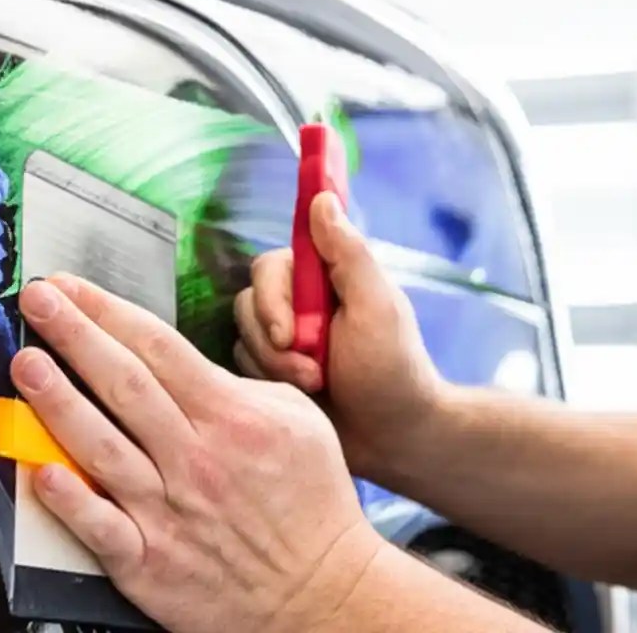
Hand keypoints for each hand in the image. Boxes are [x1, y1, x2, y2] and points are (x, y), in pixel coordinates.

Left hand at [10, 275, 383, 632]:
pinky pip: (100, 527)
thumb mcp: (298, 421)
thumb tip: (180, 358)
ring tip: (26, 364)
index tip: (69, 286)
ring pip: (102, 446)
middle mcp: (194, 458)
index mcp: (230, 416)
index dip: (107, 310)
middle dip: (74, 334)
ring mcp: (168, 511)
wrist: (321, 596)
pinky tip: (39, 470)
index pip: (157, 347)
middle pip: (123, 383)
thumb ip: (238, 384)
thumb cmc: (309, 501)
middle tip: (36, 300)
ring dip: (58, 402)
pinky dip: (69, 499)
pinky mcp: (150, 563)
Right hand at [233, 192, 442, 478]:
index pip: (269, 268)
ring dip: (276, 369)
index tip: (289, 332)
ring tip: (316, 388)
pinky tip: (300, 399)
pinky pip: (242, 370)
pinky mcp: (271, 373)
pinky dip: (267, 385)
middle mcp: (296, 303)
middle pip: (248, 305)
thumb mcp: (377, 307)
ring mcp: (282, 340)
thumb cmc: (394, 370)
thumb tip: (322, 198)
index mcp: (322, 278)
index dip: (273, 301)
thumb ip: (348, 253)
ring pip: (243, 340)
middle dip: (276, 345)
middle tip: (313, 372)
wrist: (394, 439)